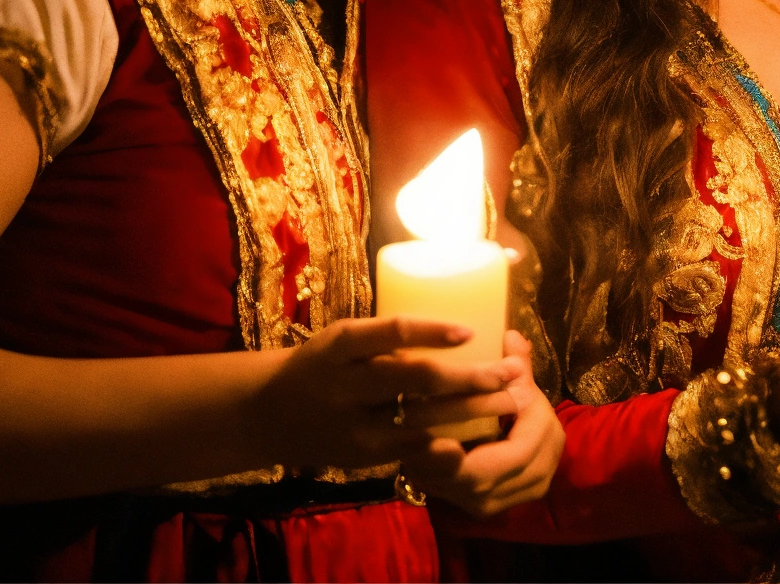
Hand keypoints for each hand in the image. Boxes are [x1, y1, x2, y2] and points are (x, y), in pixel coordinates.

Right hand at [245, 317, 522, 469]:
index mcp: (341, 344)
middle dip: (469, 376)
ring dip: (471, 410)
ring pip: (421, 417)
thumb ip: (387, 336)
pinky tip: (475, 436)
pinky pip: (410, 448)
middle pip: (415, 378)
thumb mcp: (343, 339)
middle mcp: (346, 384)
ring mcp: (353, 425)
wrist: (269, 414)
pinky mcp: (361, 455)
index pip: (391, 331)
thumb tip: (461, 322)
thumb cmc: (322, 364)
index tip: (469, 331)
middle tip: (510, 371)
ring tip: (510, 400)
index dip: (432, 332)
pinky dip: (445, 442)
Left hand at [403, 332, 563, 517]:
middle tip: (407, 449)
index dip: (471, 454)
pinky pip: (465, 502)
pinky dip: (440, 486)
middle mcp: (537, 474)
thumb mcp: (520, 383)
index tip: (429, 440)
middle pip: (483, 482)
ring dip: (436, 479)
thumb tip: (509, 336)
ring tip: (406, 455)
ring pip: (470, 496)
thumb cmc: (523, 404)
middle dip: (442, 469)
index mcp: (545, 439)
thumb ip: (515, 364)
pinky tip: (419, 468)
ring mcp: (517, 496)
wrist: (535, 441)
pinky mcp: (498, 506)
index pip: (511, 455)